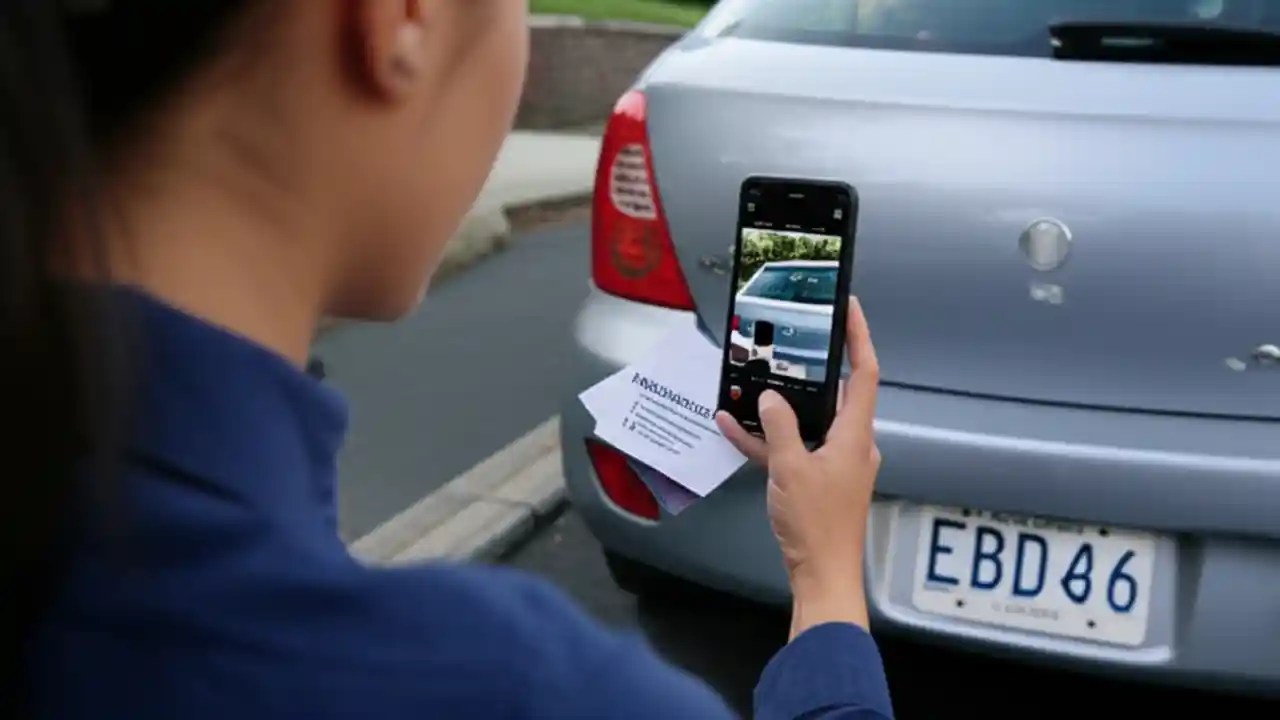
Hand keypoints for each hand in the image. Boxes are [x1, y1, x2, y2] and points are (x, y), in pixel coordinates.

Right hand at [715, 297, 880, 636]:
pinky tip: (734, 429)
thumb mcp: (789, 469)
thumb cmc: (816, 525)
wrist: (822, 576)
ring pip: (807, 422)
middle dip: (811, 368)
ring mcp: (834, 464)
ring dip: (779, 408)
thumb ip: (779, 427)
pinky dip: (767, 441)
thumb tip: (770, 399)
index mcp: (855, 435)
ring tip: (750, 383)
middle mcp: (851, 444)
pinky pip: (792, 450)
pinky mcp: (816, 483)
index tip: (850, 307)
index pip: (864, 373)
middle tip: (791, 339)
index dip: (859, 337)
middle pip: (836, 394)